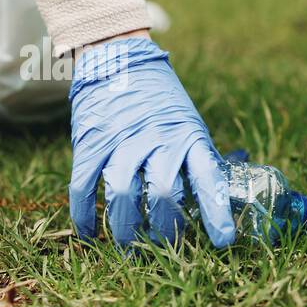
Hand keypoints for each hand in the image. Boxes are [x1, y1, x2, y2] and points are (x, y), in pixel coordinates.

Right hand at [68, 37, 235, 248]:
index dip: (216, 212)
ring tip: (130, 246)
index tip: (223, 241)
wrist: (118, 59)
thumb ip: (197, 158)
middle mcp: (156, 139)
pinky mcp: (90, 144)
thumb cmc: (160, 101)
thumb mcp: (188, 123)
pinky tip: (90, 234)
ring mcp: (120, 142)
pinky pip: (83, 186)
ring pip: (122, 195)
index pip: (207, 177)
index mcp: (187, 136)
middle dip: (165, 229)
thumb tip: (220, 200)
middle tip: (166, 246)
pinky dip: (84, 215)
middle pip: (164, 193)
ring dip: (125, 229)